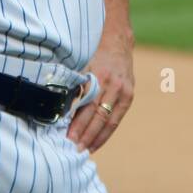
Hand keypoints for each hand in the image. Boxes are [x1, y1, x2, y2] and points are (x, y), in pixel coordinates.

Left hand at [66, 26, 134, 154]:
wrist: (118, 41)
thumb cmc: (95, 54)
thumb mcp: (82, 66)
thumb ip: (76, 87)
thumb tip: (63, 112)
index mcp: (100, 76)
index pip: (88, 107)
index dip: (79, 124)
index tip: (68, 138)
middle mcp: (114, 85)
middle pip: (99, 117)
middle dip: (86, 135)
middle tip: (74, 150)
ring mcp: (124, 91)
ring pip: (109, 121)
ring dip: (96, 138)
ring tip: (84, 151)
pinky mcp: (129, 96)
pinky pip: (117, 119)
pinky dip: (106, 133)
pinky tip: (97, 143)